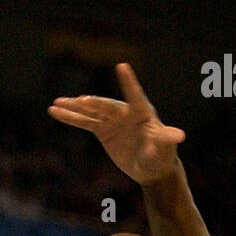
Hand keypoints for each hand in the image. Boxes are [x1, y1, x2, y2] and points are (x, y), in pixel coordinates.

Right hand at [48, 62, 183, 184]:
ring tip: (56, 103)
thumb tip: (179, 135)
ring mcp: (112, 120)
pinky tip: (56, 112)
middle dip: (93, 104)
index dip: (129, 83)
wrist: (151, 168)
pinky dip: (71, 117)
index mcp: (142, 113)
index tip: (122, 67)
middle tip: (81, 101)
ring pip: (91, 112)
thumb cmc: (161, 156)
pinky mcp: (103, 130)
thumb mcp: (164, 148)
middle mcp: (125, 112)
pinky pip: (84, 122)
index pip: (135, 95)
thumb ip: (167, 139)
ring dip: (74, 108)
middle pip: (106, 106)